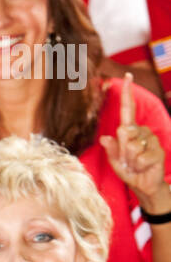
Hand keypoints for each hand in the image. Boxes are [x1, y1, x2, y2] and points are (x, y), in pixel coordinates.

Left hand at [100, 72, 167, 208]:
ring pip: (132, 146)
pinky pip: (141, 157)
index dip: (128, 93)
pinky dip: (139, 165)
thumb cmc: (130, 171)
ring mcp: (151, 140)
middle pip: (124, 133)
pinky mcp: (158, 151)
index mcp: (130, 131)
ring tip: (136, 164)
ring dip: (130, 160)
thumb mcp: (116, 162)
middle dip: (122, 150)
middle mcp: (142, 131)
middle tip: (128, 160)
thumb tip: (104, 138)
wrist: (145, 185)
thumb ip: (111, 150)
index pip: (129, 109)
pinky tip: (144, 167)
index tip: (128, 76)